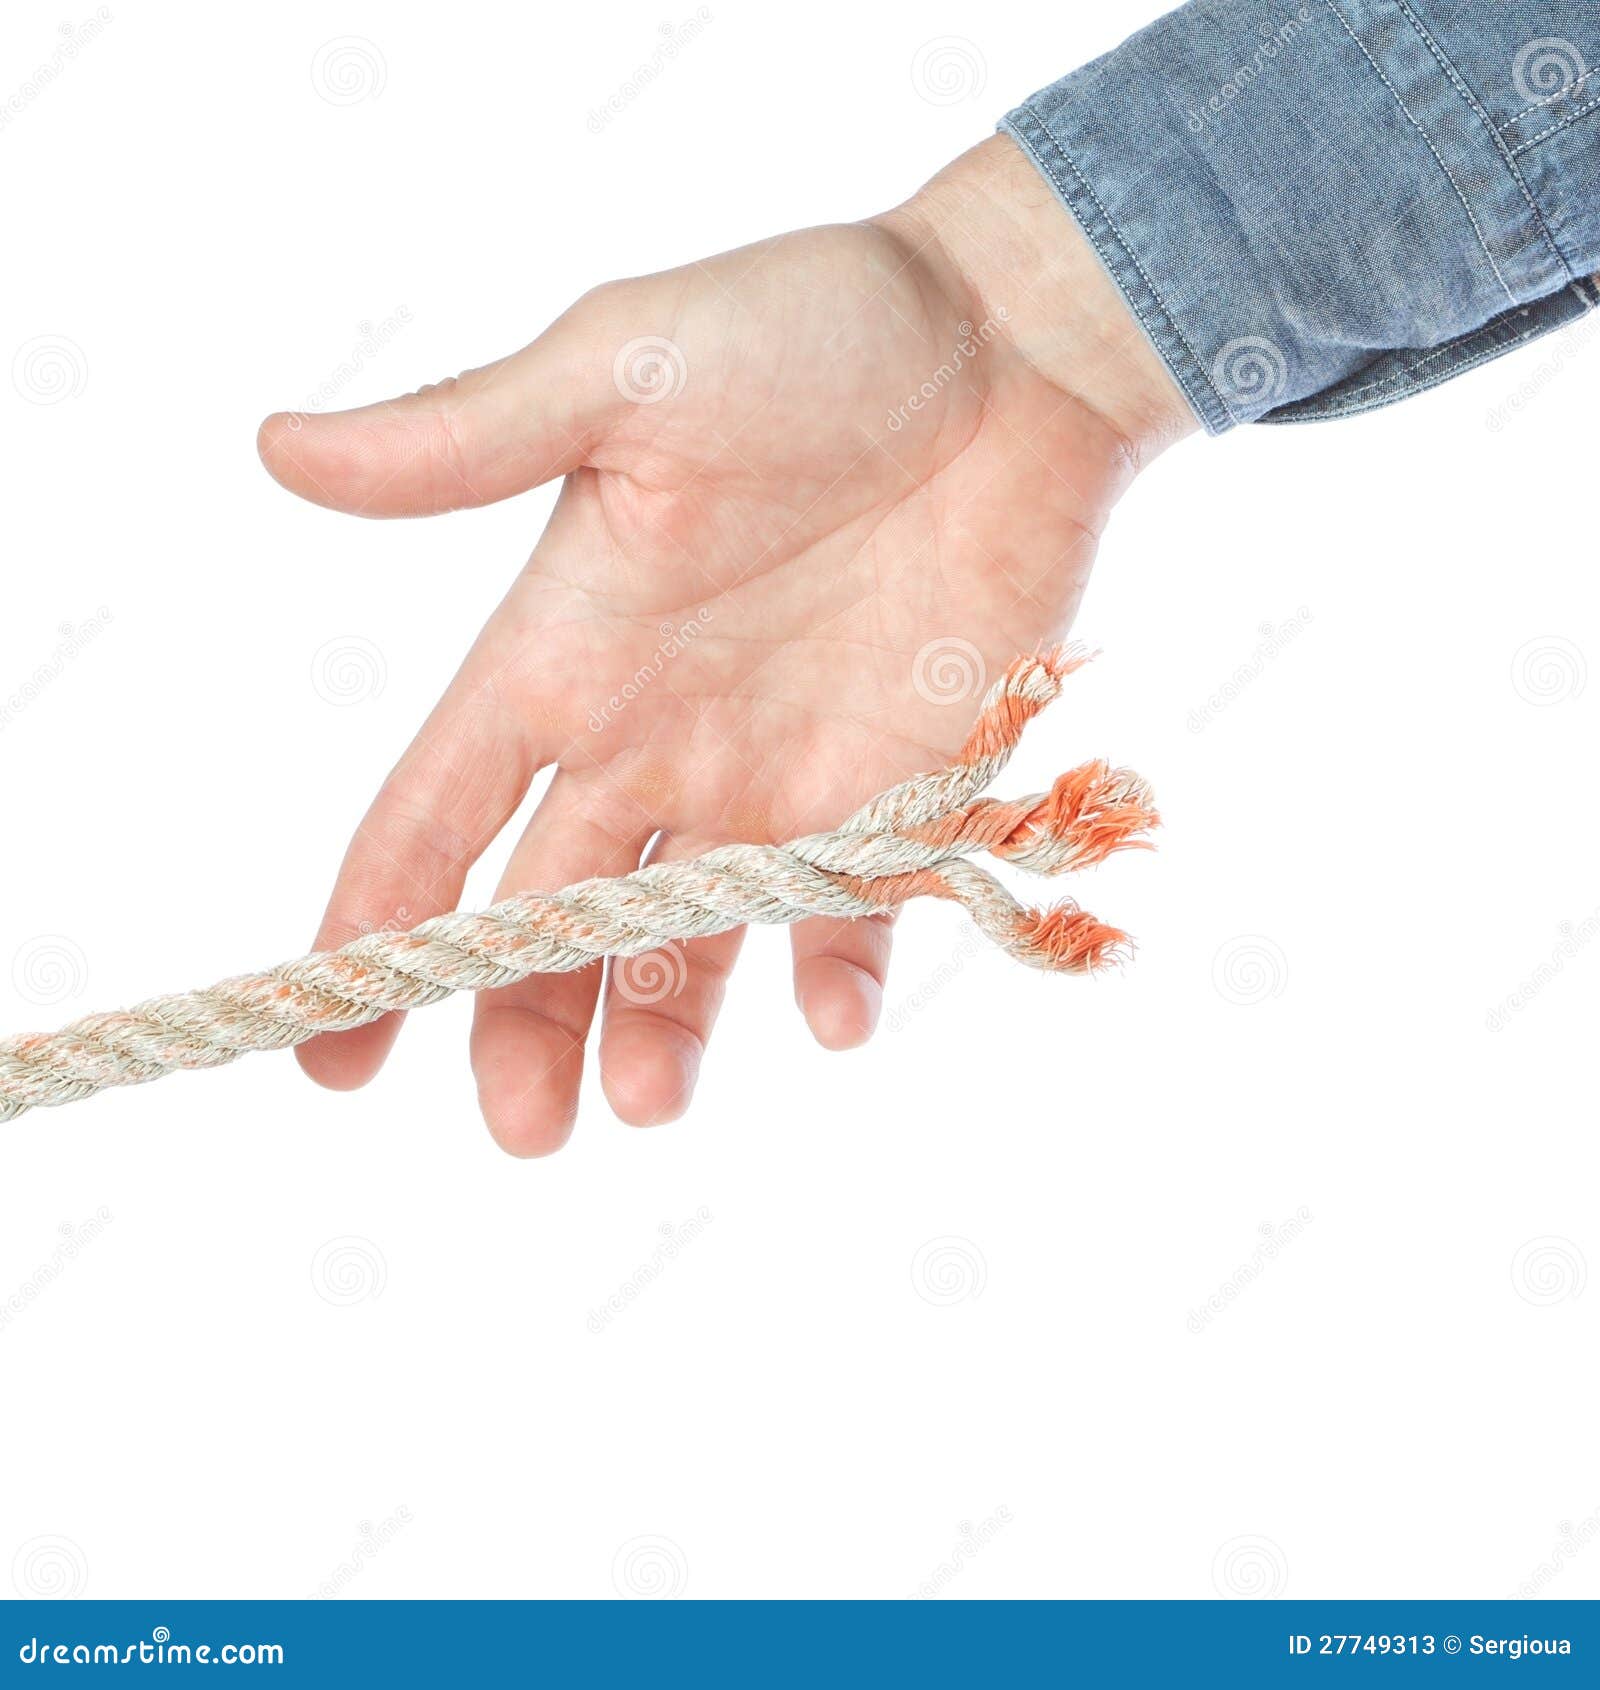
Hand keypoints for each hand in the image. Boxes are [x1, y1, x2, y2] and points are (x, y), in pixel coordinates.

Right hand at [256, 135, 1194, 1155]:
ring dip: (660, 1032)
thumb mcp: (625, 369)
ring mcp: (774, 778)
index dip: (374, 928)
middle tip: (521, 1129)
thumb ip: (469, 438)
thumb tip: (278, 449)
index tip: (331, 1046)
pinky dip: (837, 975)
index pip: (435, 817)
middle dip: (521, 1025)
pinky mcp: (894, 794)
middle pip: (554, 919)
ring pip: (686, 944)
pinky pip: (850, 918)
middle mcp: (655, 739)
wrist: (1014, 349)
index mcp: (564, 654)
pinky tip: (831, 1018)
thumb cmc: (816, 330)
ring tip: (647, 1104)